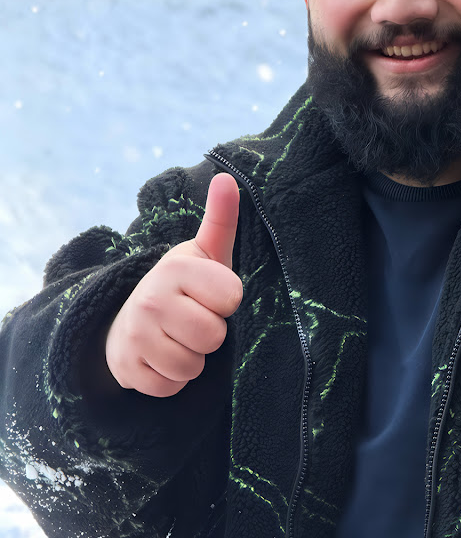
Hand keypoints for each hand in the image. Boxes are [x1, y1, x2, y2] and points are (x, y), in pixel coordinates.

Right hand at [105, 173, 242, 397]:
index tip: (211, 293)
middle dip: (211, 333)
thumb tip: (228, 178)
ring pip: (192, 366)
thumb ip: (221, 218)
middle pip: (212, 337)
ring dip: (193, 357)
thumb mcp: (205, 251)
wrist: (132, 317)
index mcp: (176, 268)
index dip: (227, 300)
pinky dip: (173, 378)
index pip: (231, 298)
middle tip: (194, 318)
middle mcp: (150, 299)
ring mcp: (134, 336)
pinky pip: (171, 387)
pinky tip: (163, 356)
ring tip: (179, 336)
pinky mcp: (125, 370)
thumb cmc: (185, 284)